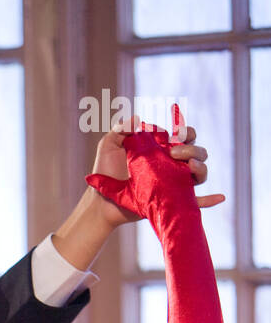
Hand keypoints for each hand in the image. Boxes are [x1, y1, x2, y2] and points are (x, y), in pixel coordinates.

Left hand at [88, 104, 224, 228]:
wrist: (100, 201)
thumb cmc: (105, 173)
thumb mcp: (108, 145)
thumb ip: (121, 129)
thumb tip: (138, 120)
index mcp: (162, 149)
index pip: (183, 136)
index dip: (185, 131)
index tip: (175, 134)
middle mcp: (172, 165)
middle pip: (196, 152)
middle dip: (192, 149)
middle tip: (173, 153)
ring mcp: (175, 184)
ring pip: (200, 173)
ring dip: (200, 167)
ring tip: (188, 168)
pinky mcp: (173, 202)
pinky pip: (197, 202)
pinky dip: (211, 200)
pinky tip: (220, 197)